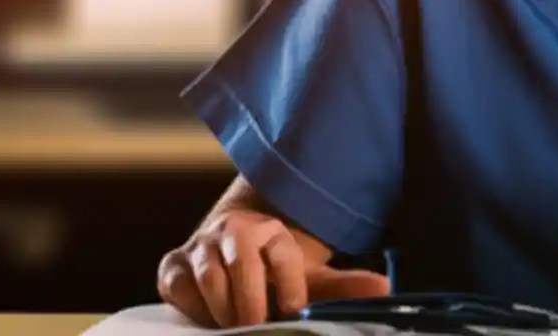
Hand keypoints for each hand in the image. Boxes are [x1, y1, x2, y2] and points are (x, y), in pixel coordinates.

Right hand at [157, 209, 389, 327]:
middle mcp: (235, 230)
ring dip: (224, 312)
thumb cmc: (273, 275)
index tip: (292, 310)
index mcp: (273, 232)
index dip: (290, 290)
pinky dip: (194, 311)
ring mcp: (200, 246)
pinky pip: (179, 289)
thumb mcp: (309, 279)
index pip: (284, 256)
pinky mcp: (173, 266)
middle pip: (243, 267)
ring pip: (210, 279)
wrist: (228, 258)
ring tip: (237, 329)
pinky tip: (209, 323)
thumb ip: (343, 288)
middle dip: (252, 307)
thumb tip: (385, 289)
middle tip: (257, 328)